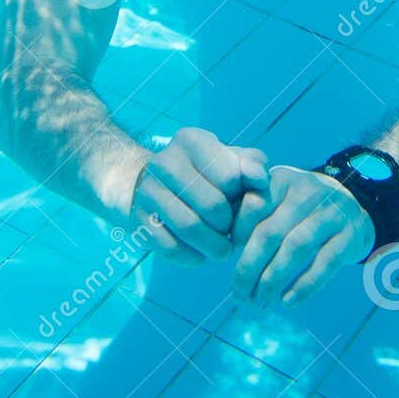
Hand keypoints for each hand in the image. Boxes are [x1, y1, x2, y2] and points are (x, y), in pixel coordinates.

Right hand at [128, 127, 267, 264]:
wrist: (155, 185)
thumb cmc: (206, 174)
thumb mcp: (231, 161)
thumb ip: (254, 165)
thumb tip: (260, 179)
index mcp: (191, 140)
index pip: (230, 177)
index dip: (242, 197)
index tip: (239, 203)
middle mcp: (164, 161)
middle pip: (212, 205)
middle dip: (229, 227)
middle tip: (232, 234)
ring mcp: (147, 191)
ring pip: (190, 228)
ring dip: (214, 247)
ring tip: (222, 250)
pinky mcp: (138, 219)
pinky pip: (170, 247)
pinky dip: (191, 257)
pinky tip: (199, 254)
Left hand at [231, 165, 372, 305]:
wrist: (352, 204)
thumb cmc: (299, 207)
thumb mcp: (276, 196)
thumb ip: (248, 209)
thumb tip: (219, 242)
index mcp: (282, 180)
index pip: (253, 205)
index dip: (237, 234)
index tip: (227, 256)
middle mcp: (307, 192)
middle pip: (270, 233)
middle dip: (248, 268)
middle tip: (238, 294)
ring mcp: (331, 213)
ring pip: (295, 249)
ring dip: (272, 280)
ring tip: (259, 302)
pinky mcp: (349, 236)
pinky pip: (325, 264)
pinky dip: (304, 286)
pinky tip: (287, 301)